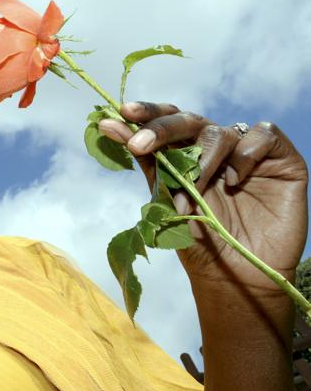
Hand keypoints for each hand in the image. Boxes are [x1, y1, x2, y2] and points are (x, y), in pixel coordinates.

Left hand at [99, 102, 308, 297]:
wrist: (237, 277)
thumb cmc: (200, 242)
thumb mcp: (166, 200)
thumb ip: (146, 162)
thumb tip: (109, 125)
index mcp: (186, 154)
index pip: (166, 122)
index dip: (147, 114)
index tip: (122, 113)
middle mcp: (216, 149)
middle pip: (189, 120)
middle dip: (161, 129)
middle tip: (140, 145)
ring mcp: (248, 153)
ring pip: (221, 132)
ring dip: (201, 159)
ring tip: (193, 189)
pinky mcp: (281, 160)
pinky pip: (264, 135)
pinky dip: (245, 153)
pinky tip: (235, 180)